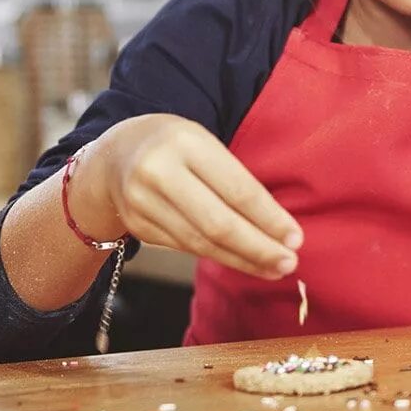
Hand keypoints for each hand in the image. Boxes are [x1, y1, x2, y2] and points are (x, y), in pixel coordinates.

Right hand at [84, 114, 301, 278]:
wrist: (115, 154)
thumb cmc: (175, 146)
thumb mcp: (203, 144)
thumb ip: (234, 179)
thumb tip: (278, 227)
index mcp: (186, 142)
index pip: (236, 189)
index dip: (269, 218)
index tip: (295, 238)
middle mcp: (159, 171)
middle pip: (218, 223)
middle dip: (258, 247)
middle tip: (289, 263)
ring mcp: (142, 201)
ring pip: (201, 242)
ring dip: (242, 259)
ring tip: (272, 268)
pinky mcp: (137, 225)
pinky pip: (185, 247)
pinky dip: (218, 257)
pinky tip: (241, 261)